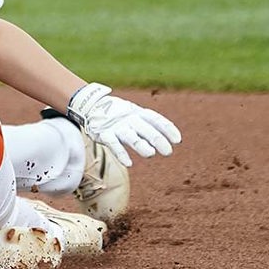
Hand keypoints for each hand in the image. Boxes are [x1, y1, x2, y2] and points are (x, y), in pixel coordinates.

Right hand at [66, 83, 181, 167]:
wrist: (91, 105)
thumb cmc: (117, 112)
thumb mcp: (133, 113)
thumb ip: (147, 125)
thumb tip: (165, 139)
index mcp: (138, 112)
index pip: (155, 119)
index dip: (167, 128)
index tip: (177, 140)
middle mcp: (129, 118)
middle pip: (145, 129)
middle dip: (157, 140)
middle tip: (168, 151)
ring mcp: (116, 126)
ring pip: (130, 137)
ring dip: (141, 145)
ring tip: (151, 154)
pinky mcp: (104, 134)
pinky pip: (113, 144)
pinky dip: (121, 153)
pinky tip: (128, 163)